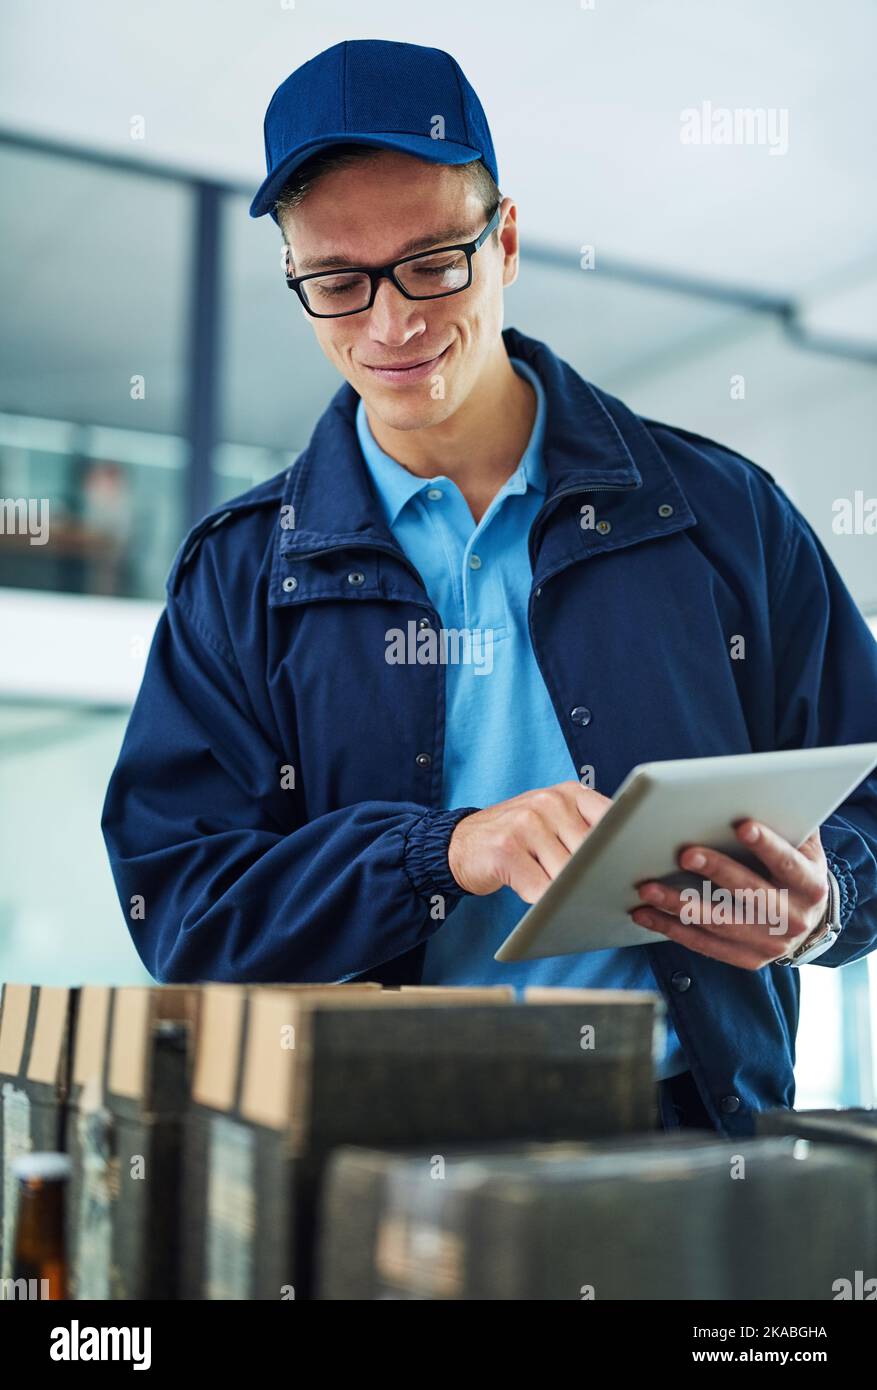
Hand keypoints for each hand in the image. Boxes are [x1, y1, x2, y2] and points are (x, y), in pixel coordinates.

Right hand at [448, 781, 611, 901]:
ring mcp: (525, 824)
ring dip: (567, 894)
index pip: (613, 819)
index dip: (624, 847)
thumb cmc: (519, 837)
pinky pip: (541, 889)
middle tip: (598, 893)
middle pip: (592, 853)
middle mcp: (548, 802)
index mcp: (569, 792)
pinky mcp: (506, 851)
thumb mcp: (554, 820)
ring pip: (568, 875)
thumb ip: (586, 830)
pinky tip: (536, 896)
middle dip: (595, 877)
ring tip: (563, 896)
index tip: (633, 868)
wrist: (462, 844)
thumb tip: (626, 864)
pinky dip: (543, 902)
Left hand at [629, 820, 829, 969]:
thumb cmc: (793, 871)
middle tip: (685, 854)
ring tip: (648, 888)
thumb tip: (758, 791)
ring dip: (680, 905)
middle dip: (717, 871)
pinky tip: (645, 914)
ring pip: (720, 923)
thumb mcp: (801, 848)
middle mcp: (794, 918)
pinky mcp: (746, 959)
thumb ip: (786, 824)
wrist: (807, 922)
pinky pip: (704, 944)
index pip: (787, 863)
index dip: (767, 845)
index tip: (743, 825)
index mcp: (810, 886)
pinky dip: (672, 929)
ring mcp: (770, 943)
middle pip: (750, 894)